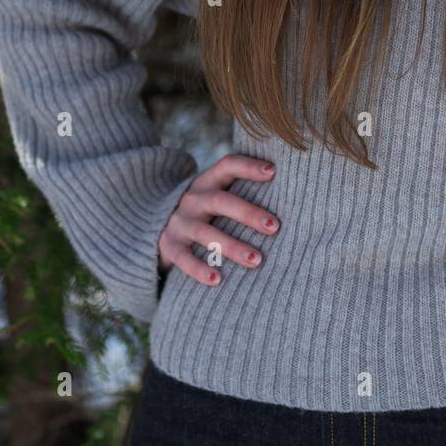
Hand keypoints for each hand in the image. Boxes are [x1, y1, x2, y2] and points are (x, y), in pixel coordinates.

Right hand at [158, 154, 279, 286]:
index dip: (248, 167)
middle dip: (248, 213)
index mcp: (208, 182)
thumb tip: (292, 189)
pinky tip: (217, 279)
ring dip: (232, 246)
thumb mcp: (215, 193)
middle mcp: (192, 199)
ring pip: (206, 233)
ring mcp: (179, 222)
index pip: (227, 166)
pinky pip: (183, 259)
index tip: (273, 171)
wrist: (152, 224)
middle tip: (275, 227)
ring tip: (257, 260)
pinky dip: (199, 269)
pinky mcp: (169, 246)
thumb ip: (241, 190)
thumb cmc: (204, 211)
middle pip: (220, 201)